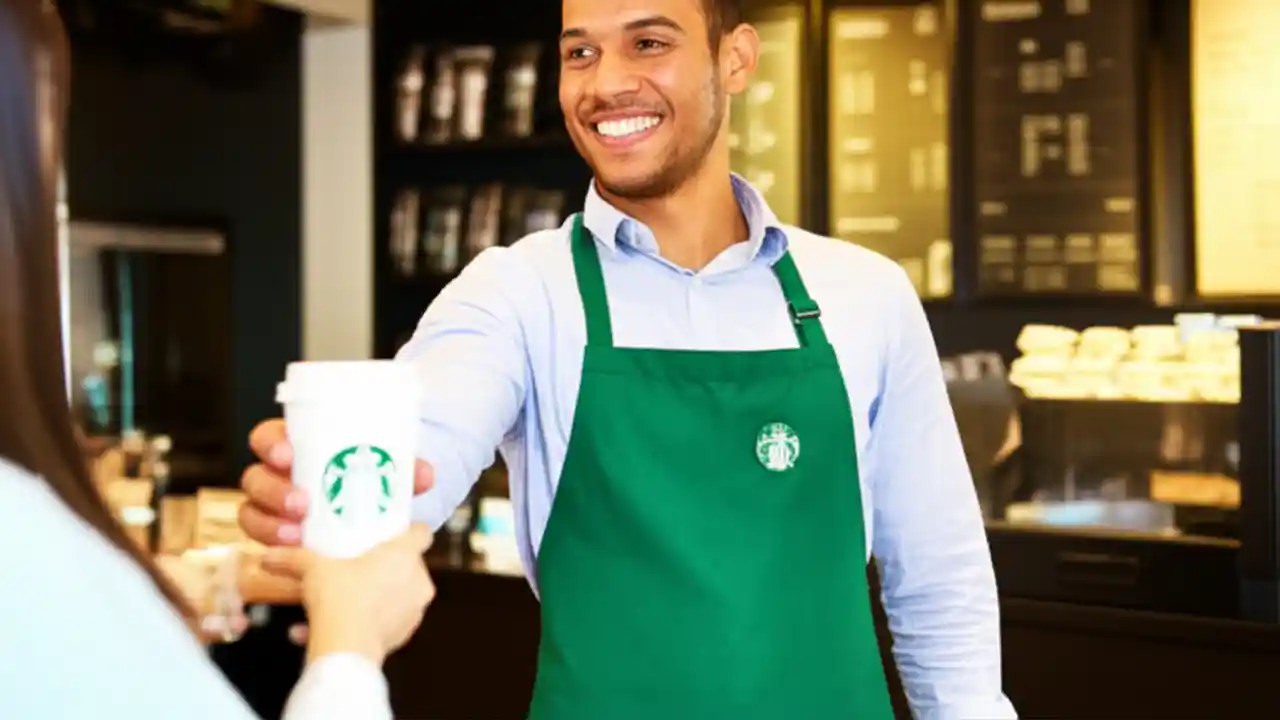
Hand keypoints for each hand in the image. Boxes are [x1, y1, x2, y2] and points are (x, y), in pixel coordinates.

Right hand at [238, 418, 435, 546]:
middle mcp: (278, 477)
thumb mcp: (384, 471)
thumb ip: (404, 471)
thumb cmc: (370, 481)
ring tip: (297, 535)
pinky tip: (297, 553)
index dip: (271, 445)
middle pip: (254, 478)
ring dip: (270, 525)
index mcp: (298, 449)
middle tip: (302, 504)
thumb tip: (425, 474)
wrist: (370, 514)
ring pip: (251, 512)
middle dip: (274, 492)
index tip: (288, 455)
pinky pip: (261, 544)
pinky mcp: (276, 537)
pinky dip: (275, 549)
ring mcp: (272, 509)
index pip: (267, 438)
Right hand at [261, 524, 435, 665]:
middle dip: (385, 566)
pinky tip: (328, 627)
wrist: (346, 649)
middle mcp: (418, 582)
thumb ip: (294, 557)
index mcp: (405, 555)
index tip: (390, 532)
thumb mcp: (314, 569)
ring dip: (372, 596)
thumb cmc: (340, 597)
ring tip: (339, 599)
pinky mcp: (403, 637)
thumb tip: (268, 555)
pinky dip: (361, 623)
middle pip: (408, 565)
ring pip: (396, 596)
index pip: (422, 533)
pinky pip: (382, 624)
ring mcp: (413, 611)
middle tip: (357, 564)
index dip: (408, 530)